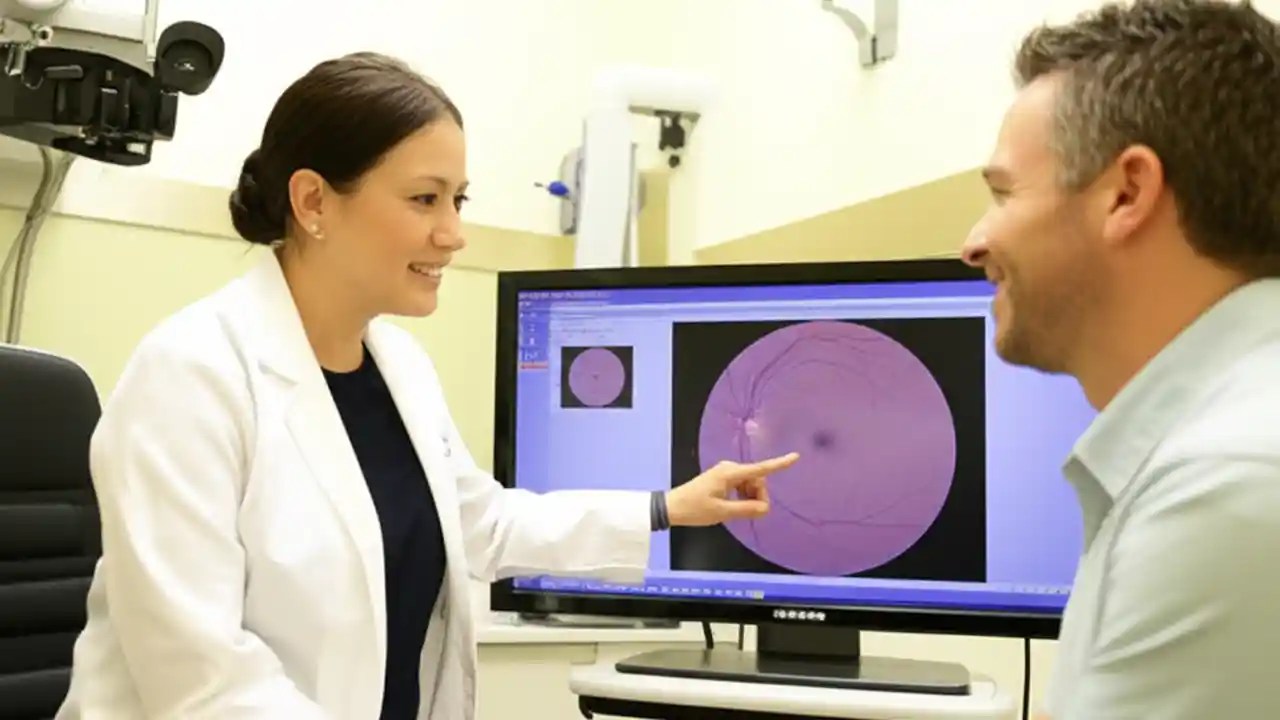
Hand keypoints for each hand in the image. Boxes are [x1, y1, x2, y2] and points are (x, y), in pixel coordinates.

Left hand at [666, 452, 798, 526]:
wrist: (673, 507)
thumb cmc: (695, 509)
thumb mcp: (722, 512)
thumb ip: (747, 509)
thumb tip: (766, 508)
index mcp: (730, 473)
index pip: (760, 469)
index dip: (779, 464)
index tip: (795, 457)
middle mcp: (729, 468)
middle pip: (757, 479)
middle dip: (759, 495)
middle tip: (752, 512)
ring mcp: (725, 472)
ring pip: (750, 483)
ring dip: (750, 497)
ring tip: (738, 511)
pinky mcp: (722, 478)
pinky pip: (742, 485)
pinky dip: (743, 496)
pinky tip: (734, 506)